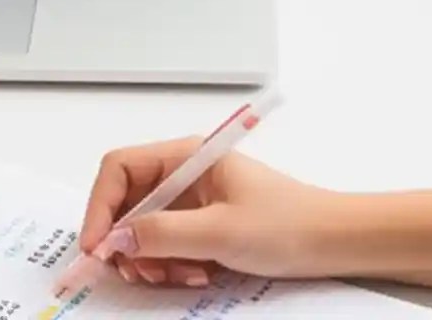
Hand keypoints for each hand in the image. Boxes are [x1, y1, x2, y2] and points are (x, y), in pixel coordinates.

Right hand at [79, 136, 336, 287]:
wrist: (333, 242)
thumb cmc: (289, 224)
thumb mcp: (220, 232)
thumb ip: (163, 234)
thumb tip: (116, 240)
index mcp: (186, 156)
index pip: (119, 169)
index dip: (100, 207)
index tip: (97, 247)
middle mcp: (184, 174)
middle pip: (126, 204)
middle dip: (128, 242)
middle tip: (142, 273)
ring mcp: (192, 202)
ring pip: (144, 232)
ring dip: (153, 260)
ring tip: (183, 275)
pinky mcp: (202, 227)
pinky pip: (167, 247)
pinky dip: (172, 266)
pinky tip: (198, 275)